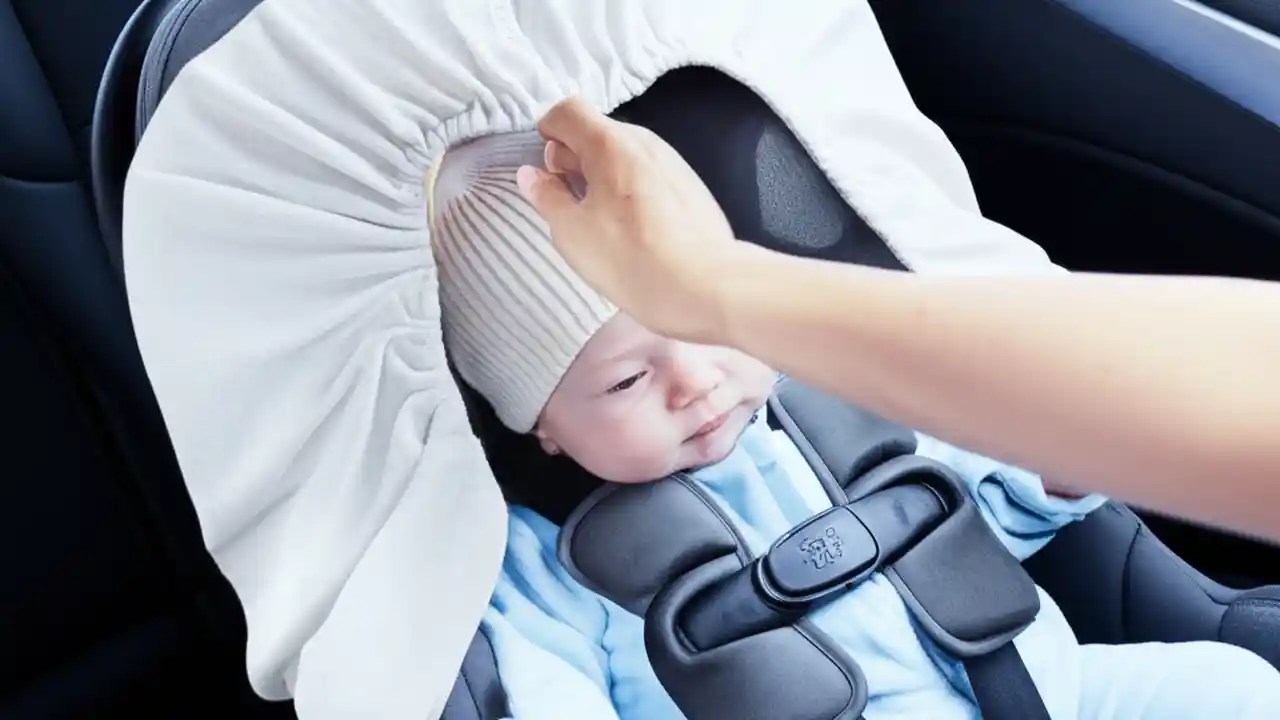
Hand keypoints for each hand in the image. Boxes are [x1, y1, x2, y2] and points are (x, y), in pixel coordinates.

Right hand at [515, 97, 738, 341]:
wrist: (706, 287)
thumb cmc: (631, 258)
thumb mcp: (572, 232)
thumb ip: (546, 197)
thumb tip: (530, 175)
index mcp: (610, 144)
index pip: (568, 111)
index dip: (548, 133)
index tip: (547, 170)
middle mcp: (645, 142)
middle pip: (598, 131)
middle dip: (575, 158)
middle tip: (570, 200)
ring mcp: (673, 163)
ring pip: (625, 154)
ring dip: (603, 175)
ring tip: (600, 220)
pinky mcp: (691, 187)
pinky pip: (649, 175)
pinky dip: (631, 189)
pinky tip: (633, 230)